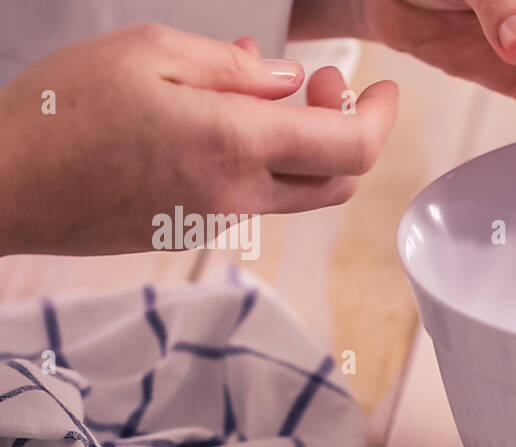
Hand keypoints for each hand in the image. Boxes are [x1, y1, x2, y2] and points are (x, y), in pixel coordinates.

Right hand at [0, 24, 397, 255]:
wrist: (5, 186)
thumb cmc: (59, 112)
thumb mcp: (148, 54)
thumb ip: (232, 67)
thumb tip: (287, 79)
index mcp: (235, 146)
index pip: (351, 148)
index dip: (382, 119)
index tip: (385, 91)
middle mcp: (238, 195)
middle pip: (338, 180)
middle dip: (350, 132)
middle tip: (323, 86)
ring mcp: (218, 221)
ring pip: (300, 194)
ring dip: (309, 149)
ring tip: (269, 95)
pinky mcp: (194, 231)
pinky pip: (256, 199)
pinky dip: (266, 163)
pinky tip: (227, 122)